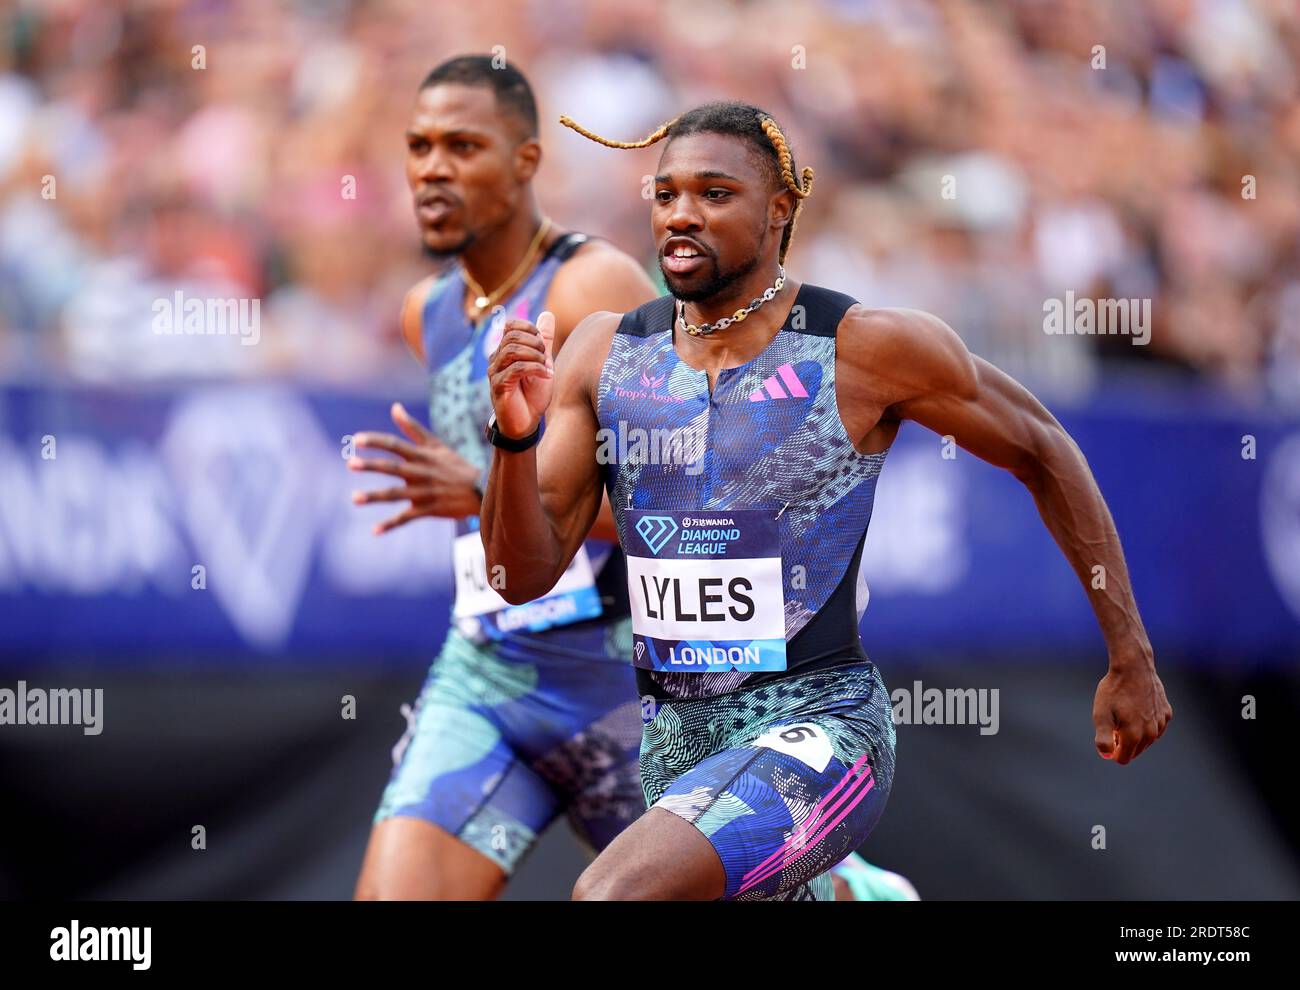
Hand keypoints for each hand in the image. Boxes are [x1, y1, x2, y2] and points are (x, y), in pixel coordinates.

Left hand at [348, 402, 481, 532]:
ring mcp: (424, 492)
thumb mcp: (435, 444)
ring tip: (354, 498)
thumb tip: (394, 407)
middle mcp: (421, 473)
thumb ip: (412, 427)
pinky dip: (391, 524)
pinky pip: (406, 518)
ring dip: (374, 496)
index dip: (376, 441)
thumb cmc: (454, 465)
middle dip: (371, 466)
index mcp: (421, 456)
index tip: (356, 439)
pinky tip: (374, 530)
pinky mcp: (428, 510)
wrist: (480, 490)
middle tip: (351, 464)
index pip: (395, 445)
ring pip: (396, 494)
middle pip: (392, 468)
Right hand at [487, 311, 554, 439]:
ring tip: (546, 367)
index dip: (530, 328)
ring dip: (535, 356)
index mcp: (505, 351)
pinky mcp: (498, 386)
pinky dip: (534, 369)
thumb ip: (544, 340)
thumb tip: (547, 314)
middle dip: (535, 343)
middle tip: (546, 356)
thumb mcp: (542, 362)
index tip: (543, 344)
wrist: (525, 423)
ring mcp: (495, 372)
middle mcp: (497, 359)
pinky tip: (545, 375)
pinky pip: (515, 369)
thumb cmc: (532, 394)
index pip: (511, 326)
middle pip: (512, 335)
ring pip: (512, 350)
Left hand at [1092, 656, 1171, 763]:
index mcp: (1134, 736)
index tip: (1108, 733)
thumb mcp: (1100, 714)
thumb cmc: (1114, 690)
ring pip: (1146, 740)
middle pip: (1135, 751)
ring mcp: (1161, 723)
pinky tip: (1138, 708)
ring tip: (1125, 713)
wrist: (1133, 667)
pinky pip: (1156, 727)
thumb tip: (1107, 756)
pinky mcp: (1166, 713)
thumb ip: (1103, 739)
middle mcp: (1151, 733)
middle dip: (1124, 742)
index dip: (1112, 750)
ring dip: (1136, 733)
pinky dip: (1146, 723)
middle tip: (1115, 721)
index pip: (1123, 758)